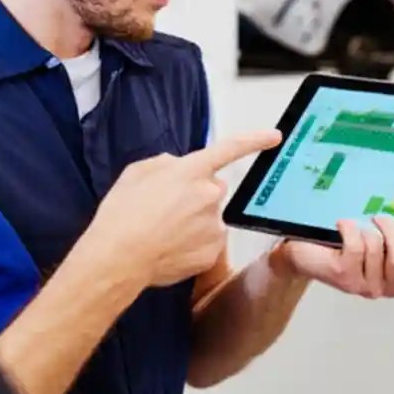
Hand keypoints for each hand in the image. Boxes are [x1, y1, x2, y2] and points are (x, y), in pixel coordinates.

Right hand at [84, 130, 282, 287]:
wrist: (118, 257)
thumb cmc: (122, 213)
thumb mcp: (137, 173)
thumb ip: (166, 165)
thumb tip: (179, 168)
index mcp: (191, 171)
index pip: (230, 149)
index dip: (255, 140)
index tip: (274, 137)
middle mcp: (209, 195)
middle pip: (213, 189)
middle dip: (198, 195)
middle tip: (168, 209)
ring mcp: (213, 226)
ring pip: (210, 218)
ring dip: (194, 221)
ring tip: (163, 232)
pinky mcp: (212, 253)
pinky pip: (207, 243)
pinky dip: (192, 245)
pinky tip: (169, 248)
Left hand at [275, 217, 393, 297]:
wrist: (301, 252)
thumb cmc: (342, 239)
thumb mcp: (377, 234)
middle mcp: (390, 284)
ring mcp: (368, 285)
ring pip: (392, 255)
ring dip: (380, 229)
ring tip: (367, 221)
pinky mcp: (346, 277)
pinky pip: (361, 248)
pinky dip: (352, 229)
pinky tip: (343, 225)